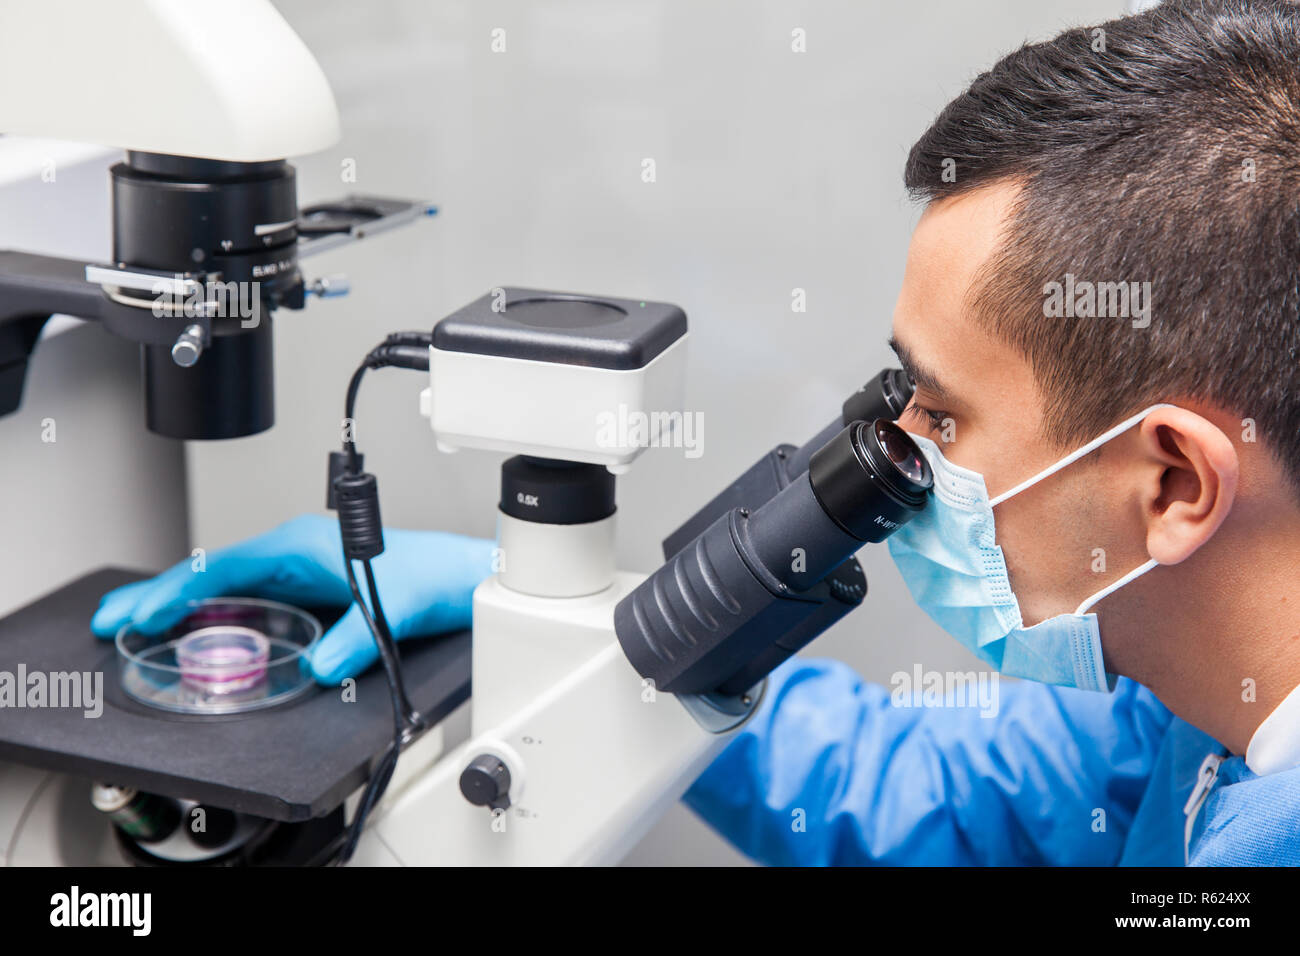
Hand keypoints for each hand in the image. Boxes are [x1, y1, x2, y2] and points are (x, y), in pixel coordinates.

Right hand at [91, 514, 495, 684]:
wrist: (467, 576)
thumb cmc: (436, 573)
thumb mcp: (395, 605)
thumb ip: (356, 636)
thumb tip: (319, 665)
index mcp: (304, 546)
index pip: (225, 567)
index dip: (178, 590)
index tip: (142, 614)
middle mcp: (296, 554)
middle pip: (213, 575)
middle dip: (158, 594)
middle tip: (110, 619)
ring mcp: (301, 572)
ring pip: (227, 588)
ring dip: (181, 605)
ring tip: (134, 624)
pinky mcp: (311, 591)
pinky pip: (249, 600)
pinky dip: (212, 614)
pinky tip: (195, 632)